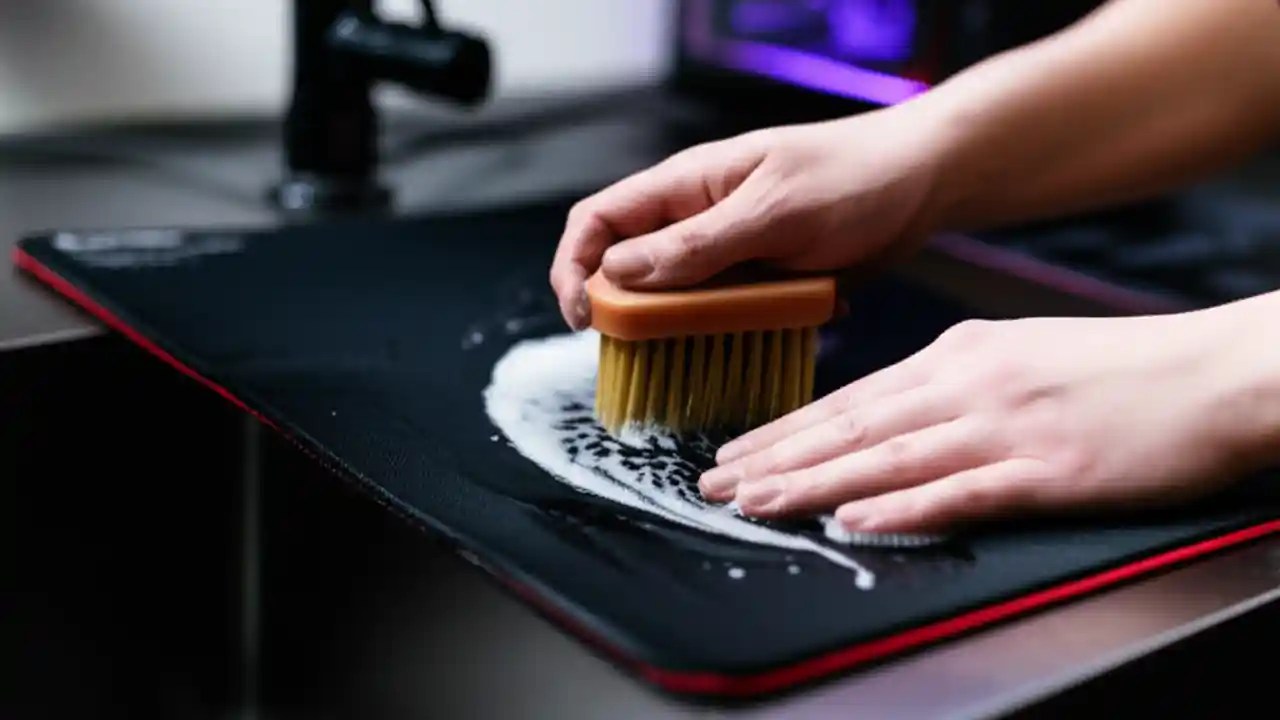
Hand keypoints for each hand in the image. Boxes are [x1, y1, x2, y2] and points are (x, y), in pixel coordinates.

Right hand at [548, 107, 952, 329]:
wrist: (924, 184)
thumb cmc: (852, 178)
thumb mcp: (771, 212)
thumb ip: (696, 246)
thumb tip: (618, 275)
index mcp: (685, 187)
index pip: (599, 221)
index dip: (576, 268)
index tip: (586, 320)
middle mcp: (696, 221)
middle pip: (632, 272)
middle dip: (637, 317)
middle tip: (661, 352)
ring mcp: (730, 253)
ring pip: (681, 303)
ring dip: (698, 331)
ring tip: (735, 343)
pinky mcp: (763, 281)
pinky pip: (733, 315)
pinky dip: (751, 328)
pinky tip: (791, 323)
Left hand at [698, 307, 1279, 533]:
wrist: (1213, 372)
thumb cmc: (1120, 369)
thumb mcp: (1019, 353)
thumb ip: (953, 381)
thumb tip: (890, 413)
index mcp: (960, 355)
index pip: (851, 398)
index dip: (787, 430)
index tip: (738, 453)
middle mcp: (969, 385)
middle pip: (852, 426)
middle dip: (776, 458)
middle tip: (716, 483)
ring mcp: (1006, 428)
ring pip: (887, 458)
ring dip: (813, 482)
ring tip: (756, 501)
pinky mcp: (1049, 471)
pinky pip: (962, 493)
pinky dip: (904, 508)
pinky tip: (857, 519)